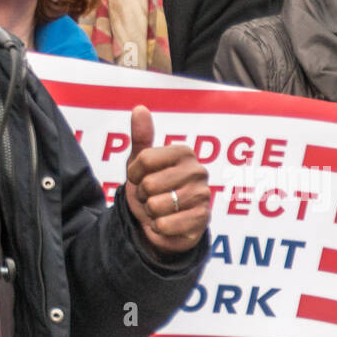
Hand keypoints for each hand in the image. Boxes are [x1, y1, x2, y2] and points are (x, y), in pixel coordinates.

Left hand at [124, 106, 209, 254]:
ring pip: (155, 205)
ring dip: (150, 212)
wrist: (162, 223)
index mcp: (184, 152)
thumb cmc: (152, 188)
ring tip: (160, 210)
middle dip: (142, 195)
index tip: (140, 178)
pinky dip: (157, 228)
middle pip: (149, 184)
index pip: (144, 159)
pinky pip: (164, 225)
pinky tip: (166, 224)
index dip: (134, 174)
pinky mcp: (202, 220)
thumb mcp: (141, 162)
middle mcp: (198, 171)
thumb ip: (141, 136)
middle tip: (152, 197)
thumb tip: (139, 108)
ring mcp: (202, 195)